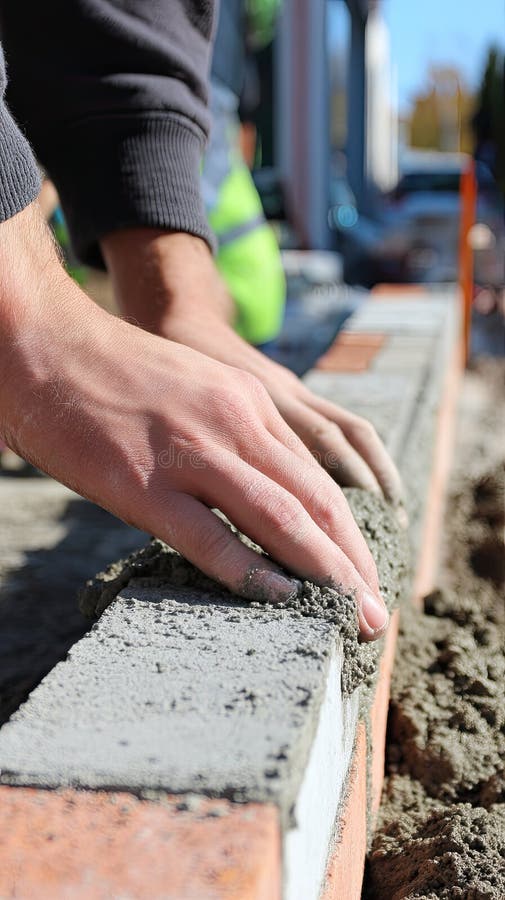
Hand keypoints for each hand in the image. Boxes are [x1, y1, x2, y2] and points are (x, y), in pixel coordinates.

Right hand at [0, 206, 387, 639]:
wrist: (45, 344)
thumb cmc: (115, 375)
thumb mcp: (197, 390)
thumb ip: (233, 437)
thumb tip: (259, 500)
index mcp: (248, 402)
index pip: (318, 476)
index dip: (348, 533)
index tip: (364, 573)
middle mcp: (234, 422)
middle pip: (316, 500)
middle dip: (354, 563)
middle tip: (376, 614)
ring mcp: (191, 452)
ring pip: (281, 518)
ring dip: (326, 573)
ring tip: (352, 617)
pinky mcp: (143, 483)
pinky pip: (210, 536)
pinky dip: (250, 572)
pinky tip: (280, 598)